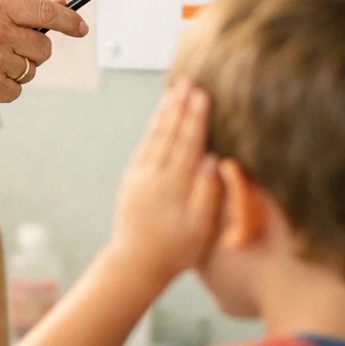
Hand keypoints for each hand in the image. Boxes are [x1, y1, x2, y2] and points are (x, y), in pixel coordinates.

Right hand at [0, 0, 86, 111]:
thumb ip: (17, 11)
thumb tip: (60, 5)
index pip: (45, 11)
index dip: (69, 21)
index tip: (80, 28)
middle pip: (44, 48)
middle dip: (32, 54)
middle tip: (8, 54)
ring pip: (31, 71)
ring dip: (16, 73)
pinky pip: (18, 91)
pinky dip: (5, 91)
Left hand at [110, 79, 219, 282]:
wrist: (134, 264)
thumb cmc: (174, 250)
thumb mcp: (199, 228)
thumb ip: (207, 193)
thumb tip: (213, 160)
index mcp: (174, 185)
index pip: (188, 143)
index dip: (196, 118)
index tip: (203, 95)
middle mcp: (154, 175)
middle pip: (170, 133)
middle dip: (180, 106)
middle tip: (189, 82)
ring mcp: (140, 176)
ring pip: (155, 136)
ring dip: (165, 112)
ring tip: (174, 91)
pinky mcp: (131, 180)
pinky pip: (144, 146)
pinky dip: (153, 128)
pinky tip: (159, 118)